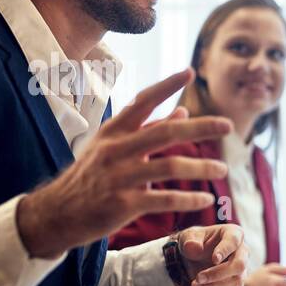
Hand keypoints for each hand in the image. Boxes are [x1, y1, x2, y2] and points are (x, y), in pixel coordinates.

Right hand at [16, 68, 232, 258]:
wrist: (56, 213)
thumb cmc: (91, 177)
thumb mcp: (112, 147)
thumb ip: (147, 130)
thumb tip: (182, 111)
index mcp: (113, 132)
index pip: (142, 102)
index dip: (166, 86)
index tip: (190, 72)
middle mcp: (116, 150)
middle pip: (166, 133)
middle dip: (201, 127)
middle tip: (228, 125)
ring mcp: (119, 177)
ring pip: (169, 167)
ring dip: (201, 168)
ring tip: (222, 169)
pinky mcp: (123, 204)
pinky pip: (164, 199)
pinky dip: (188, 198)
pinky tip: (207, 198)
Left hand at [178, 224, 247, 285]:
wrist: (194, 258)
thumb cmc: (195, 243)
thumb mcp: (188, 237)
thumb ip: (189, 240)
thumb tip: (194, 248)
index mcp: (233, 234)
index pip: (234, 241)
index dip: (225, 250)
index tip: (214, 259)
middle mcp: (242, 251)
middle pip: (240, 265)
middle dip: (218, 274)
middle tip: (198, 277)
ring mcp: (242, 270)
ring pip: (236, 282)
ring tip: (195, 285)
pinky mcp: (237, 284)